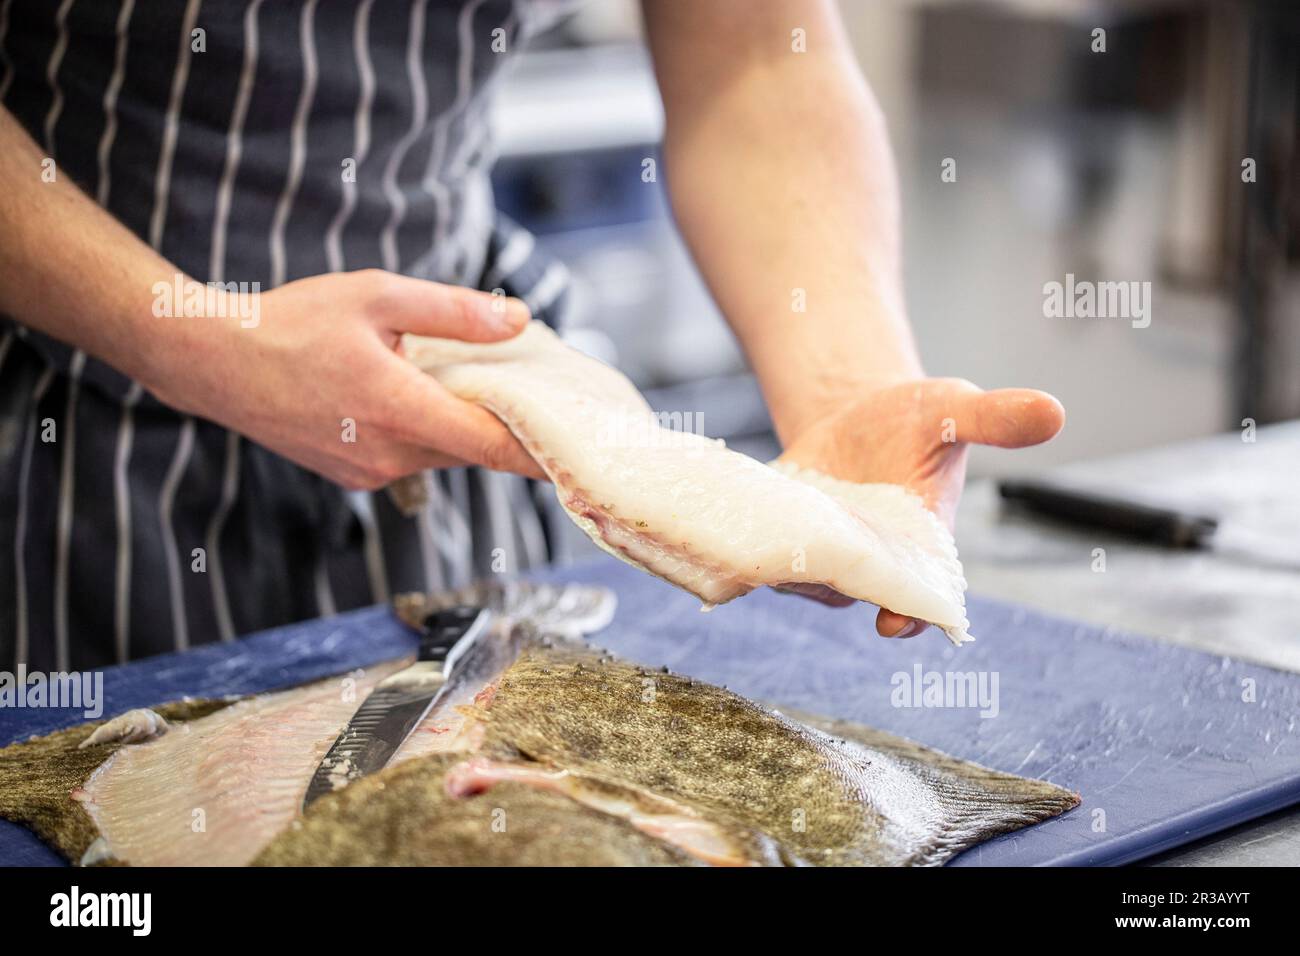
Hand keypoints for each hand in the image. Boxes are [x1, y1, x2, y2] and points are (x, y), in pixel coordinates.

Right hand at [146, 270, 544, 488]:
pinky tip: (425, 396)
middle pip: (471, 449)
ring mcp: (368, 471)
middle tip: (541, 398)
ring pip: (442, 453)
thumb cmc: (291, 322)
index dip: (541, 453)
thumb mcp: (379, 296)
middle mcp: (388, 454)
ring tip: (484, 387)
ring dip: (465, 427)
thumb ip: (454, 312)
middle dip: (507, 428)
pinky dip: (430, 432)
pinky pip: (410, 456)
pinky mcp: (352, 474)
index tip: (582, 456)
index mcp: (399, 410)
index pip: (492, 447)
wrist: (211, 362)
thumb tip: (518, 320)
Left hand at [777, 377, 1064, 637]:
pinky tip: (746, 517)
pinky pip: (763, 548)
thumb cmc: (918, 419)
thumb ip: (997, 419)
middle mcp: (869, 559)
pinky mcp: (781, 531)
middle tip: (823, 571)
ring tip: (783, 536)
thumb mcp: (956, 410)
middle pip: (851, 592)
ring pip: (802, 575)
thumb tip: (1055, 412)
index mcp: (921, 547)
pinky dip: (755, 539)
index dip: (908, 617)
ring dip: (790, 564)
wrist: (858, 410)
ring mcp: (822, 550)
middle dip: (838, 588)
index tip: (892, 622)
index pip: (917, 599)